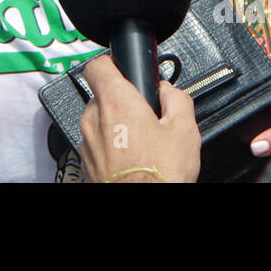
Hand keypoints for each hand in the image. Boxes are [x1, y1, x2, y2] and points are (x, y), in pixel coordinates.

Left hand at [79, 54, 199, 182]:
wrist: (142, 206)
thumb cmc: (159, 174)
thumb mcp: (185, 130)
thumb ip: (177, 98)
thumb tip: (170, 91)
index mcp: (115, 101)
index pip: (98, 64)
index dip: (114, 64)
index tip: (126, 71)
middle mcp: (93, 118)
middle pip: (102, 95)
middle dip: (122, 101)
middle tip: (145, 115)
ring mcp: (86, 142)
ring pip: (99, 121)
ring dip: (115, 126)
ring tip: (141, 142)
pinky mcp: (85, 163)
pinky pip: (96, 144)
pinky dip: (110, 147)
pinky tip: (131, 160)